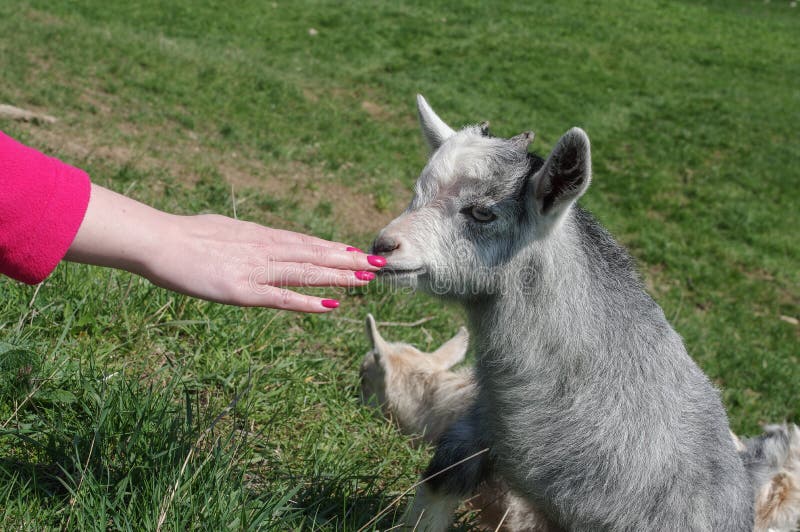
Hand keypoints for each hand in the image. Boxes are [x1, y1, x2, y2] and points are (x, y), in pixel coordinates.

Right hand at [65, 184, 384, 311]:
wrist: (159, 241)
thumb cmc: (182, 235)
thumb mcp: (220, 230)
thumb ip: (242, 238)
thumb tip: (251, 240)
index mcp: (259, 235)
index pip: (303, 242)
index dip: (331, 248)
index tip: (354, 251)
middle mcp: (265, 249)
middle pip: (314, 255)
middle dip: (347, 261)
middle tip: (377, 265)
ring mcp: (256, 269)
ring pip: (307, 272)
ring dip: (339, 277)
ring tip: (366, 280)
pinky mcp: (244, 290)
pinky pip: (283, 297)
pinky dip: (309, 301)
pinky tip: (331, 305)